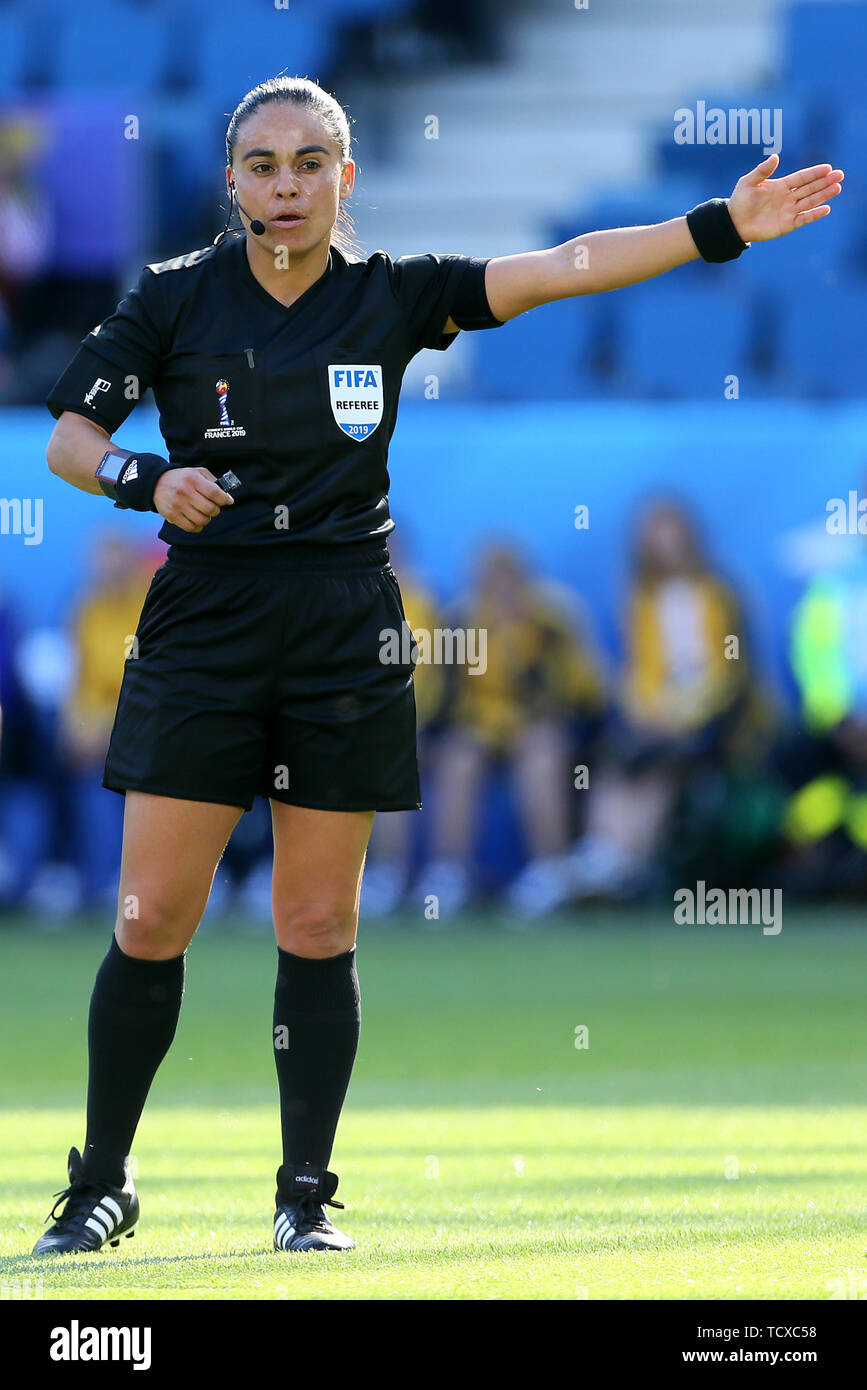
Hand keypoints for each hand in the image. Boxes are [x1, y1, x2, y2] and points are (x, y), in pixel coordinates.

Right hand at [153, 467, 234, 532]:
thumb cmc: (182, 478)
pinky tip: (197, 520)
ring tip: (204, 514)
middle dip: (216, 510)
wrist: (156, 483)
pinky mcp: (171, 515)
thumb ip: (213, 482)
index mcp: (192, 479)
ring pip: (202, 520)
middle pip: (210, 509)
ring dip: (207, 519)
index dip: (224, 499)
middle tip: (213, 507)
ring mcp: (177, 505)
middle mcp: (184, 492)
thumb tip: (228, 498)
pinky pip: (191, 527)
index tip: (227, 501)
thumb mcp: (197, 472)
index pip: (214, 492)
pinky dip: (198, 526)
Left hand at [728, 153, 843, 242]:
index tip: (828, 168)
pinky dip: (814, 214)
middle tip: (840, 175)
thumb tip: (775, 156)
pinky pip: (804, 218)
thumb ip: (762, 170)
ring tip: (837, 188)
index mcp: (781, 186)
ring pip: (810, 202)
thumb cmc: (740, 201)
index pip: (802, 178)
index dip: (814, 173)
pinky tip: (826, 208)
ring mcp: (788, 211)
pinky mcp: (787, 225)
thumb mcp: (748, 182)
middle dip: (825, 182)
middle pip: (810, 188)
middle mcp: (787, 197)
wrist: (733, 223)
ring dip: (824, 195)